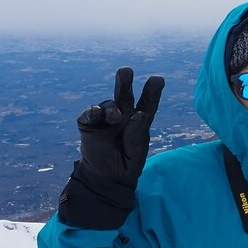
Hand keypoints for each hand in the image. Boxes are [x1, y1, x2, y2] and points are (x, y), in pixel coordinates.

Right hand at [59, 67, 164, 228]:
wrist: (105, 177)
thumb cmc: (126, 164)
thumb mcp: (136, 155)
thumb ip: (138, 136)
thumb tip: (137, 115)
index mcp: (139, 121)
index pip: (148, 103)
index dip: (153, 91)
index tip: (158, 79)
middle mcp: (123, 115)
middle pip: (125, 93)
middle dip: (125, 80)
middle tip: (126, 70)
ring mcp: (105, 118)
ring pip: (109, 103)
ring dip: (111, 108)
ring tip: (115, 118)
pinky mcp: (89, 123)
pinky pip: (90, 113)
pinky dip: (93, 112)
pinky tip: (97, 115)